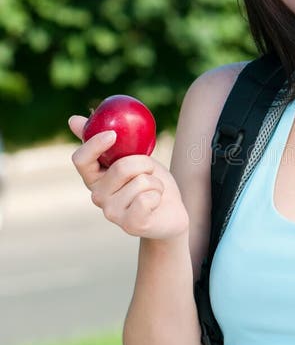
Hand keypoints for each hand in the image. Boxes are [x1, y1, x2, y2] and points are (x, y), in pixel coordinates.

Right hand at [69, 115, 188, 238]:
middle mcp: (97, 196)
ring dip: (155, 181)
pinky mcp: (130, 225)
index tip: (113, 134)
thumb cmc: (149, 180)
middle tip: (149, 172)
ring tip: (153, 190)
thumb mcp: (131, 155)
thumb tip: (73, 119)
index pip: (81, 160)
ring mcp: (112, 213)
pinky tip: (156, 203)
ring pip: (140, 181)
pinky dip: (159, 194)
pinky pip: (148, 198)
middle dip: (145, 164)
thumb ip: (106, 139)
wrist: (170, 211)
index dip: (94, 145)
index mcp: (93, 178)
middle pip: (121, 167)